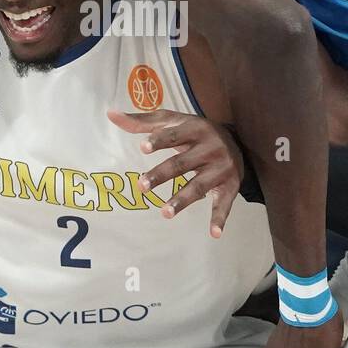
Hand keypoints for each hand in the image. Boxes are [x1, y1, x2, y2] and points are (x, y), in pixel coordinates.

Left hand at [106, 108, 243, 236]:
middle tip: (142, 186)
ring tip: (165, 212)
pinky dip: (220, 218)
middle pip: (182, 163)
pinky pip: (224, 203)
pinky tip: (214, 233)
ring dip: (182, 200)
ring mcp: (221, 168)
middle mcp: (210, 148)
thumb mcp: (173, 121)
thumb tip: (110, 114)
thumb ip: (142, 121)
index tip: (143, 147)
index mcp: (195, 129)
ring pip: (200, 186)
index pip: (175, 135)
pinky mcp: (230, 185)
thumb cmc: (195, 132)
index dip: (160, 140)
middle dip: (162, 175)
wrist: (237, 141)